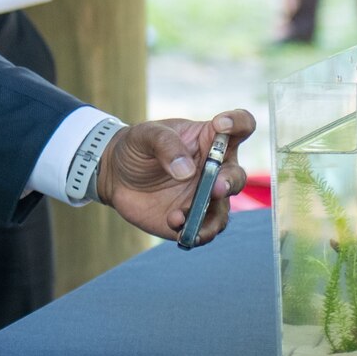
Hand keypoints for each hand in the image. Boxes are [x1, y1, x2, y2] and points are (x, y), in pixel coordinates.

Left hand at [97, 111, 255, 245]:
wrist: (116, 176)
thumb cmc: (137, 147)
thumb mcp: (145, 135)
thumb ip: (165, 145)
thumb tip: (187, 171)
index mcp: (209, 139)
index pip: (240, 126)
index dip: (237, 123)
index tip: (221, 124)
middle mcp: (215, 169)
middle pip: (236, 175)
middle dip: (229, 182)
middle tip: (216, 188)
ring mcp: (206, 196)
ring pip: (224, 210)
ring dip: (212, 216)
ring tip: (186, 217)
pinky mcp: (194, 219)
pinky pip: (204, 230)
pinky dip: (196, 232)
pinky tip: (175, 224)